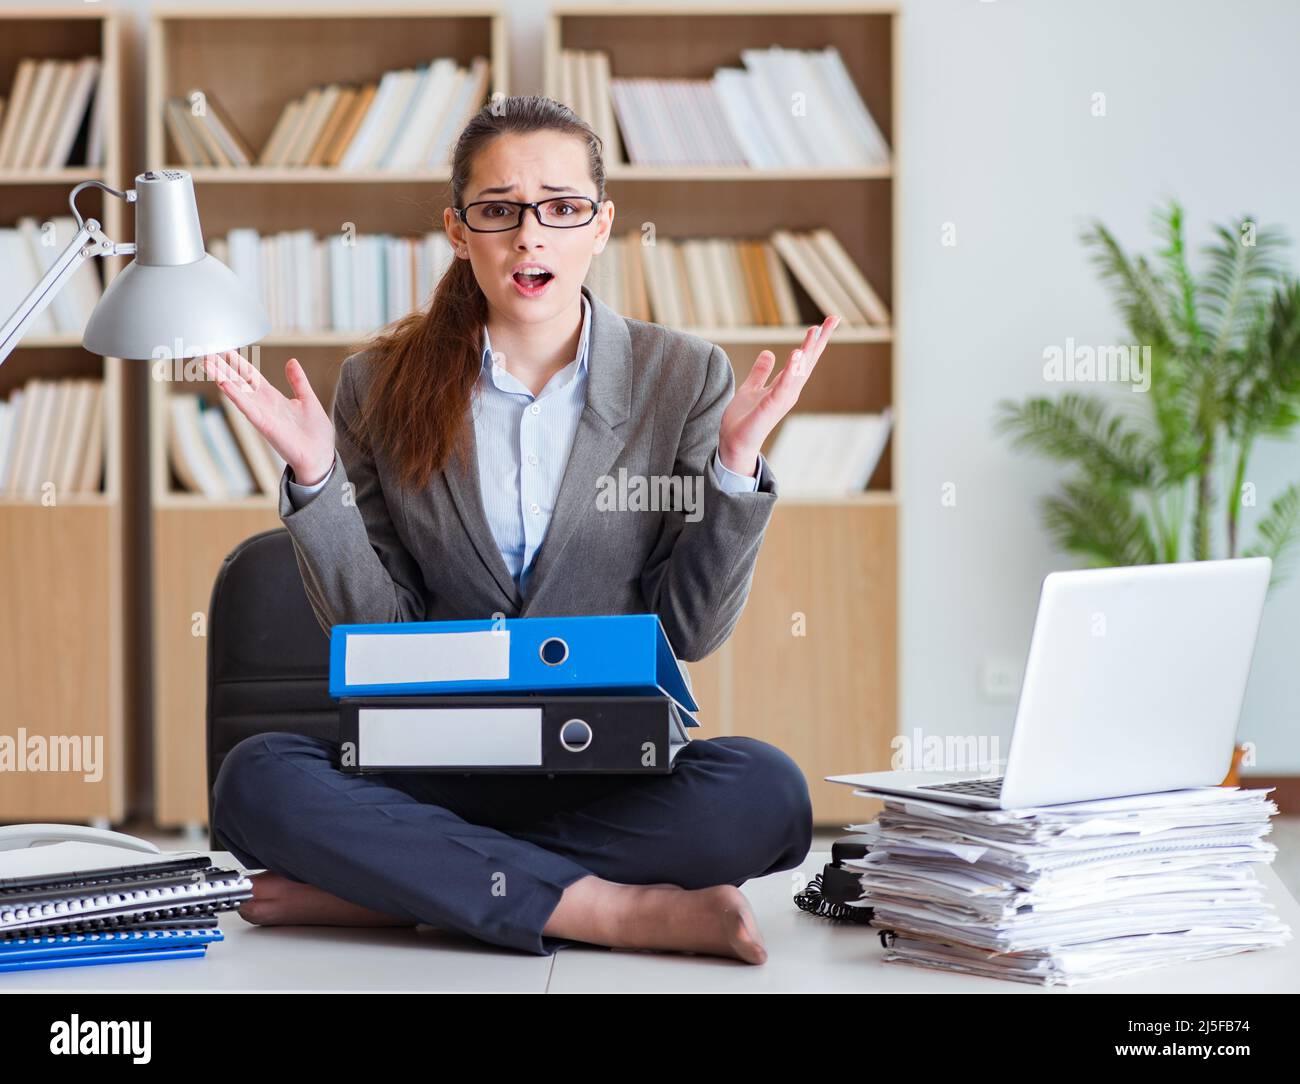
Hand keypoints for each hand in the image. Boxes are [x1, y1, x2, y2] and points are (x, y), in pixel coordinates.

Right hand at [202, 351, 335, 484]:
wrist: (320, 456)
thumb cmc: (315, 434)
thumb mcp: (308, 400)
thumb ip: (298, 381)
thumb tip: (292, 361)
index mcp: (273, 398)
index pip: (251, 376)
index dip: (239, 363)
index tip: (225, 350)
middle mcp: (264, 405)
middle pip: (239, 382)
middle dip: (223, 368)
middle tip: (206, 353)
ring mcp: (262, 415)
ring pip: (238, 393)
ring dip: (222, 377)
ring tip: (207, 363)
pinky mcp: (265, 425)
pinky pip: (248, 409)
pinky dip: (236, 397)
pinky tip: (224, 385)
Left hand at [718, 315, 840, 475]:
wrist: (733, 443)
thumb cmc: (744, 420)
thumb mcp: (751, 388)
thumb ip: (760, 372)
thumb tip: (768, 353)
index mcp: (786, 385)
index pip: (804, 358)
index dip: (815, 340)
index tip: (827, 321)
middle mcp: (789, 391)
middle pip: (808, 361)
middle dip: (820, 340)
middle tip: (834, 319)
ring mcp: (782, 399)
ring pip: (799, 370)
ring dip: (807, 350)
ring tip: (815, 330)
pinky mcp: (771, 406)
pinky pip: (783, 385)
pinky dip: (791, 371)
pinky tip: (796, 355)